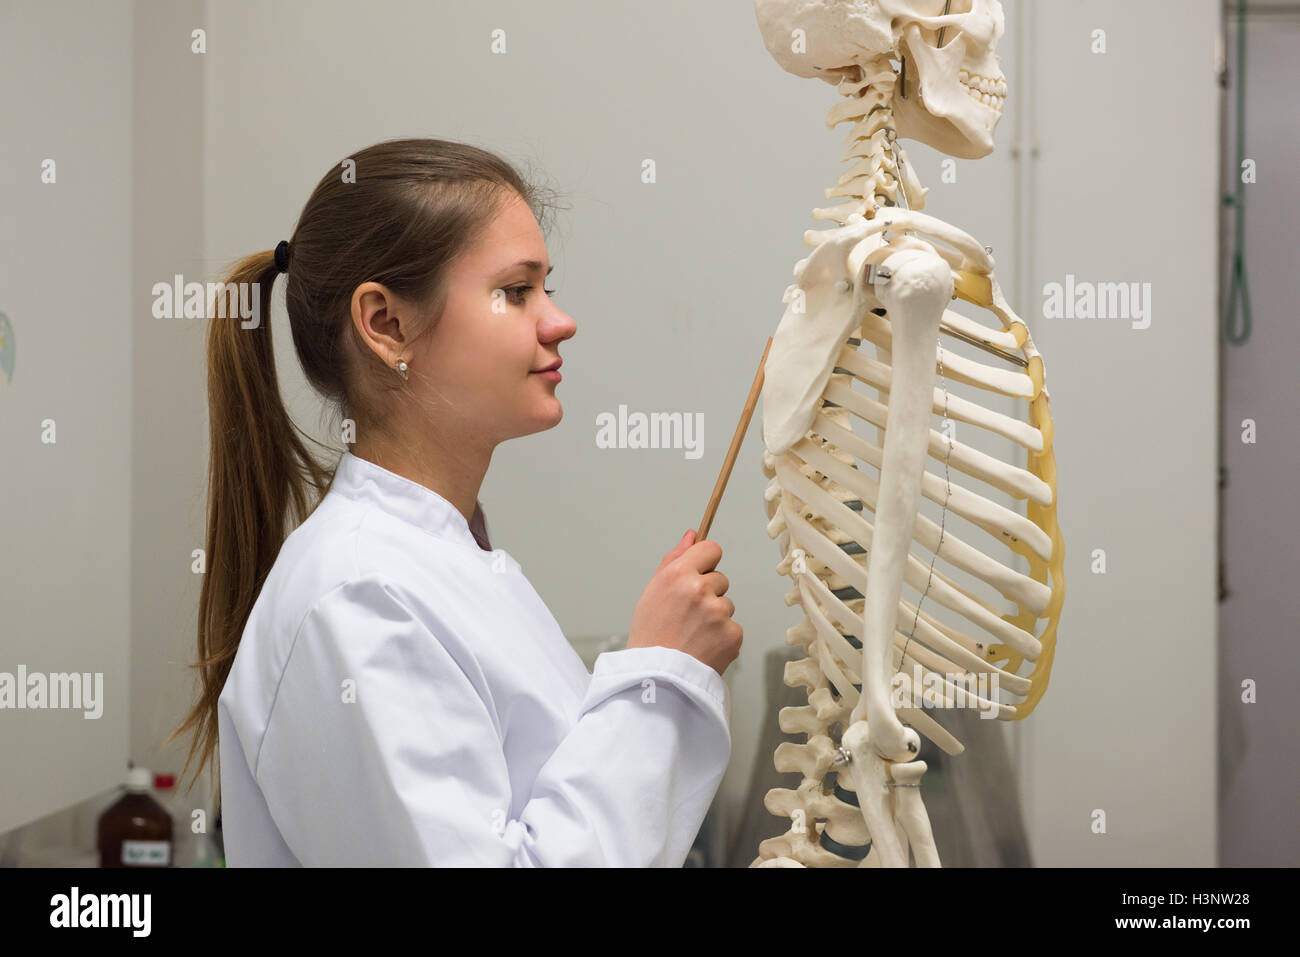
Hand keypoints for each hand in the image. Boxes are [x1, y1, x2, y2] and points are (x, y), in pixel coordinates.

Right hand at [627, 529, 742, 675]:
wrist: (656, 679)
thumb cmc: (651, 635)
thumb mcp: (653, 591)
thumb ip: (674, 559)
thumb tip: (692, 535)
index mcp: (677, 574)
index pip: (711, 550)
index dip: (705, 562)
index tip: (698, 575)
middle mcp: (700, 589)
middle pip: (720, 579)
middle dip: (708, 594)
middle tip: (687, 617)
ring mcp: (719, 613)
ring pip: (726, 604)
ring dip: (715, 617)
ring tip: (693, 635)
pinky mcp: (733, 634)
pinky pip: (733, 627)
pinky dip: (722, 637)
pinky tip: (703, 646)